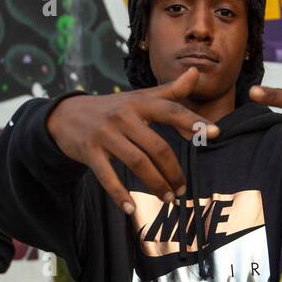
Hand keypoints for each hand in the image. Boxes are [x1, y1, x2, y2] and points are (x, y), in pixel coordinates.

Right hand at [45, 67, 217, 211]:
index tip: (215, 133)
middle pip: (157, 146)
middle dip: (173, 170)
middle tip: (182, 188)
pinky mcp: (89, 151)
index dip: (193, 121)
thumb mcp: (139, 98)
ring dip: (155, 184)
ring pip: (137, 163)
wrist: (66, 115)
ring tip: (168, 198)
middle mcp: (123, 116)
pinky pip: (107, 176)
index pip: (171, 110)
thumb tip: (196, 73)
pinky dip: (119, 194)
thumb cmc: (113, 108)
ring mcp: (105, 134)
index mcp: (139, 103)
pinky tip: (131, 209)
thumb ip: (170, 91)